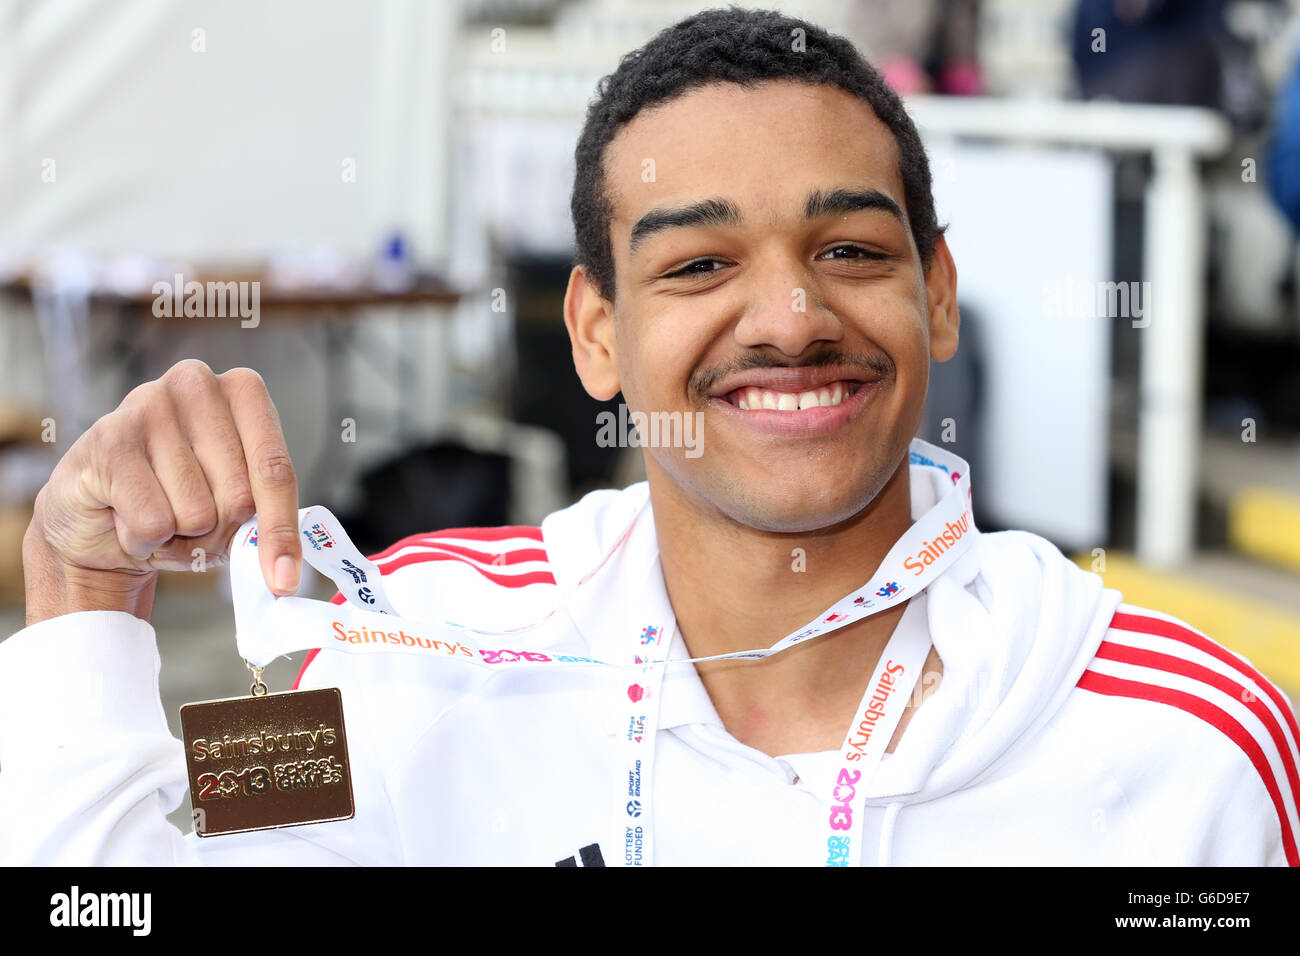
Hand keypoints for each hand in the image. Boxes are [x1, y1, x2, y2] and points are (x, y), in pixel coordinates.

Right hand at [23, 360, 301, 624]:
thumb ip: (262, 527)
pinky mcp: (108, 438)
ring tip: (153, 513)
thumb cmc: (177, 503)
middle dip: (217, 530)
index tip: (285, 579)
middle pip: (239, 496)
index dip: (282, 531)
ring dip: (177, 536)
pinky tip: (125, 515)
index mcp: (244, 391)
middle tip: (189, 521)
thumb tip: (283, 574)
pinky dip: (144, 539)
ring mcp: (149, 403)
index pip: (276, 471)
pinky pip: (153, 521)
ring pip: (196, 513)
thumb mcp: (234, 511)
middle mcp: (198, 383)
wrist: (97, 518)